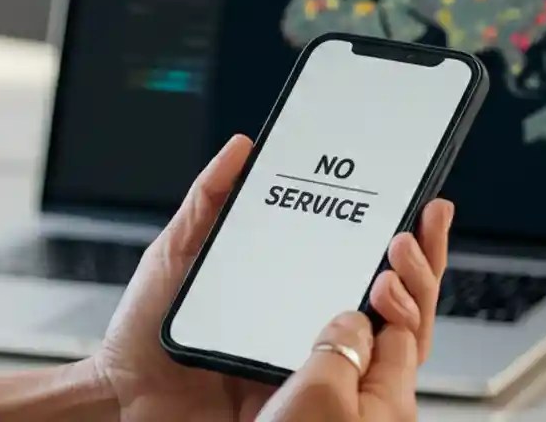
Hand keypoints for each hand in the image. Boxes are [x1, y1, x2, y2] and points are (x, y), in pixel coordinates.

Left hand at [91, 135, 454, 420]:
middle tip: (414, 229)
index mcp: (293, 291)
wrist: (122, 397)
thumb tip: (242, 150)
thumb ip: (210, 201)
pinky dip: (379, 351)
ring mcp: (314, 368)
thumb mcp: (178, 252)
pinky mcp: (307, 404)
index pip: (366, 263)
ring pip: (394, 342)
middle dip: (421, 262)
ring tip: (394, 265)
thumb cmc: (145, 333)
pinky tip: (374, 314)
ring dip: (410, 299)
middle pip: (396, 300)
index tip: (423, 200)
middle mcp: (313, 330)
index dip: (404, 234)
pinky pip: (360, 385)